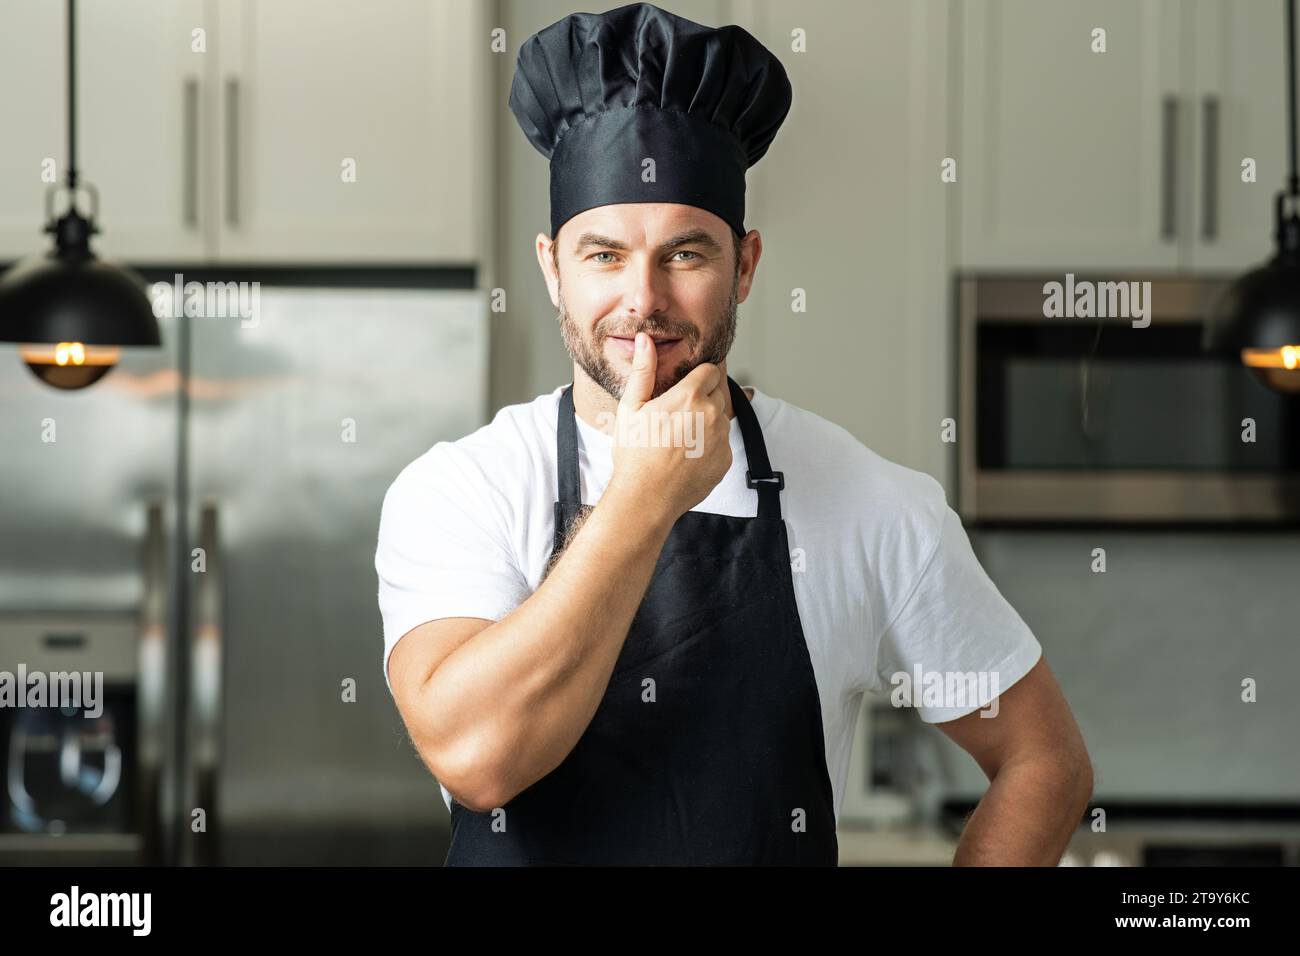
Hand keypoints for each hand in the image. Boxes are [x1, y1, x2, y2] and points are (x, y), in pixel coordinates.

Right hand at [606, 331, 731, 521]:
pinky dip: (709, 445)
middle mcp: (713, 415)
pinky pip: (722, 443)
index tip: (687, 384)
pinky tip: (686, 455)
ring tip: (679, 437)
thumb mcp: (631, 408)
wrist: (646, 499)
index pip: (712, 369)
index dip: (699, 375)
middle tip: (678, 413)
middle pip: (718, 392)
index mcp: (690, 396)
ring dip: (707, 421)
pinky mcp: (726, 460)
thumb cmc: (634, 454)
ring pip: (721, 418)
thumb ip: (644, 371)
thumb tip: (645, 340)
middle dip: (703, 397)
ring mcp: (722, 439)